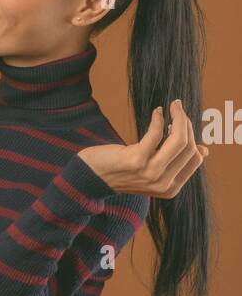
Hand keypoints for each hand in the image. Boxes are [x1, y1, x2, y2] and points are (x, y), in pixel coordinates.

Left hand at [77, 99, 208, 197]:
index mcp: (171, 189)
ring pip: (178, 140)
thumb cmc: (124, 171)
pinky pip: (157, 133)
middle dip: (187, 123)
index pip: (195, 158)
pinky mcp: (136, 160)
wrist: (92, 178)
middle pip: (188, 147)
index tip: (184, 123)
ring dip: (178, 117)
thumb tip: (204, 150)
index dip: (193, 136)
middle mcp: (162, 184)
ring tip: (172, 106)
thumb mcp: (155, 171)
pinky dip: (158, 118)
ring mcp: (150, 174)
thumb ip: (176, 163)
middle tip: (178, 108)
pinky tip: (157, 112)